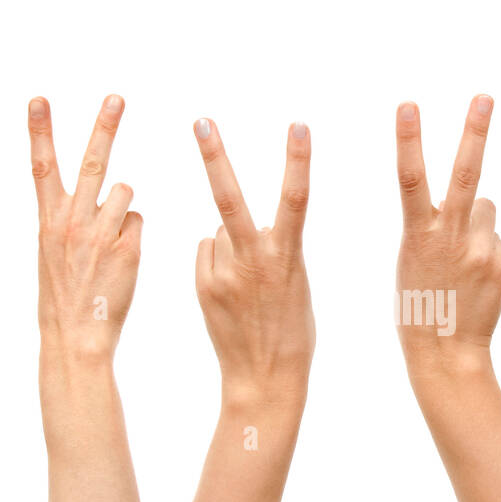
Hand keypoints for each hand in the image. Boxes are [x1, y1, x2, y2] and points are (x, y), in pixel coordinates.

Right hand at [29, 94, 141, 361]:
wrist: (74, 335)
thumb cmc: (64, 296)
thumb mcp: (52, 251)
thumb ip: (71, 218)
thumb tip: (104, 196)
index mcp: (47, 220)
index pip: (41, 165)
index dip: (40, 131)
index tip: (38, 100)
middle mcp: (72, 220)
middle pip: (93, 161)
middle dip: (104, 125)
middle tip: (117, 97)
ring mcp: (101, 232)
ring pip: (125, 193)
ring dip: (122, 210)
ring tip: (109, 245)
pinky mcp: (127, 246)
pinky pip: (137, 222)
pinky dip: (133, 235)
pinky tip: (121, 260)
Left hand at [192, 117, 314, 404]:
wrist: (264, 379)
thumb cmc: (292, 332)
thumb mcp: (295, 282)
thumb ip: (273, 248)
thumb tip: (242, 225)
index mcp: (287, 257)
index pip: (295, 199)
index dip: (297, 161)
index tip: (299, 126)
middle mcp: (252, 261)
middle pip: (229, 198)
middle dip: (215, 157)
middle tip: (201, 122)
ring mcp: (223, 273)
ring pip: (221, 232)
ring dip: (232, 243)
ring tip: (248, 284)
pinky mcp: (202, 285)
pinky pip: (208, 254)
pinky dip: (217, 262)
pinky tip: (230, 292)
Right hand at [393, 96, 500, 382]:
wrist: (444, 352)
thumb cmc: (420, 306)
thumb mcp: (414, 259)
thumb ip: (443, 224)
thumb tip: (483, 199)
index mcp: (417, 235)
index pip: (411, 179)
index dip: (409, 141)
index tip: (408, 106)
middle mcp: (450, 238)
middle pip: (465, 175)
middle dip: (474, 133)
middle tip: (485, 97)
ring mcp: (481, 250)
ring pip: (486, 208)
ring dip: (477, 222)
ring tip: (461, 263)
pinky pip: (496, 240)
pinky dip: (487, 251)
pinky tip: (477, 281)